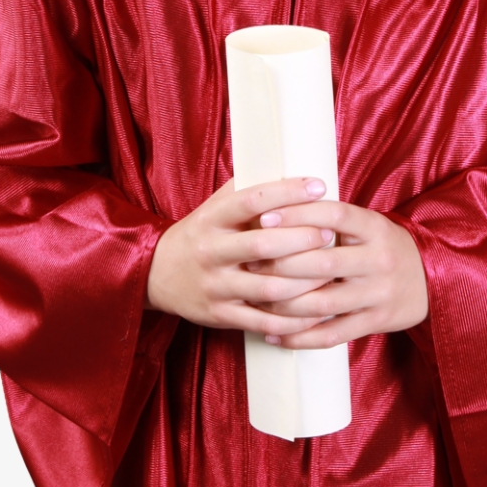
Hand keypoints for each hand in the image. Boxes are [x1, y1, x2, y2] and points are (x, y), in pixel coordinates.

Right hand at [146, 176, 336, 334]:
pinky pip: (264, 321)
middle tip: (330, 233)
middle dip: (302, 239)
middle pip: (263, 245)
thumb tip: (291, 165)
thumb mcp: (213, 207)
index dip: (287, 192)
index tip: (319, 186)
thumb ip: (246, 190)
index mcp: (211, 219)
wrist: (156, 273)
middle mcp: (211, 252)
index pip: (251, 200)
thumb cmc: (201, 234)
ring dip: (306, 282)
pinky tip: (316, 311)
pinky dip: (294, 320)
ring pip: (269, 288)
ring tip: (330, 272)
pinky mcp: (220, 315)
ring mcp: (216, 286)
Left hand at [245, 200, 428, 348]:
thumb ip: (333, 219)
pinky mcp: (376, 322)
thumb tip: (276, 206)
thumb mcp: (368, 225)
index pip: (334, 214)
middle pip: (322, 263)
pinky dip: (300, 337)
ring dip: (284, 306)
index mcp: (375, 228)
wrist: (433, 279)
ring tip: (256, 302)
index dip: (298, 214)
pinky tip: (275, 335)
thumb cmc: (383, 247)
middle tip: (250, 263)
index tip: (263, 217)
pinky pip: (332, 334)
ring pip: (323, 303)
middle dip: (280, 265)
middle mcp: (379, 259)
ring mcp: (378, 293)